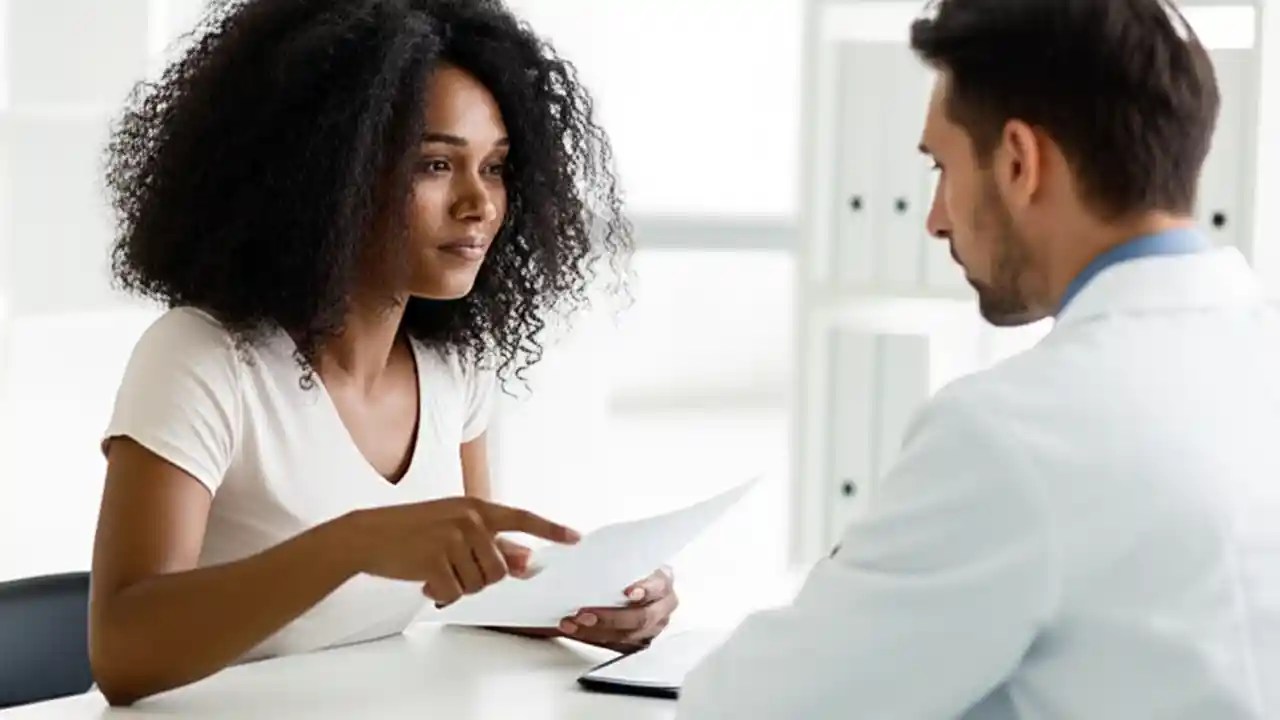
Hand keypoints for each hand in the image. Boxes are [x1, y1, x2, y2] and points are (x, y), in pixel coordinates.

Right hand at [338, 498, 578, 606]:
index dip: (551, 530)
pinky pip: (454, 593)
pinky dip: (440, 593)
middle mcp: (469, 520)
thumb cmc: (414, 531)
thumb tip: (527, 561)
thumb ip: (492, 543)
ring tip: (436, 568)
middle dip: (480, 578)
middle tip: (453, 567)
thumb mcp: (455, 529)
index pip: (523, 518)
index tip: (576, 538)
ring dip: (458, 585)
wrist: (368, 534)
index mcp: (477, 508)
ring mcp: (452, 538)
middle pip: (500, 570)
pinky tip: (424, 578)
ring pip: (478, 584)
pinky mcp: (435, 559)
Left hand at [559, 566, 677, 651]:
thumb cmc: (625, 569)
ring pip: (627, 636)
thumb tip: (579, 541)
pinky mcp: (638, 642)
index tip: (628, 593)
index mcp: (663, 580)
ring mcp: (653, 627)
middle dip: (610, 618)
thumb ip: (612, 557)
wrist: (624, 585)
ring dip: (596, 631)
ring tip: (572, 623)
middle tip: (584, 614)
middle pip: (642, 618)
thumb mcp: (623, 557)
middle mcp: (663, 605)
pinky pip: (617, 646)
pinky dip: (593, 638)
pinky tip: (576, 631)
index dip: (645, 590)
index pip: (659, 586)